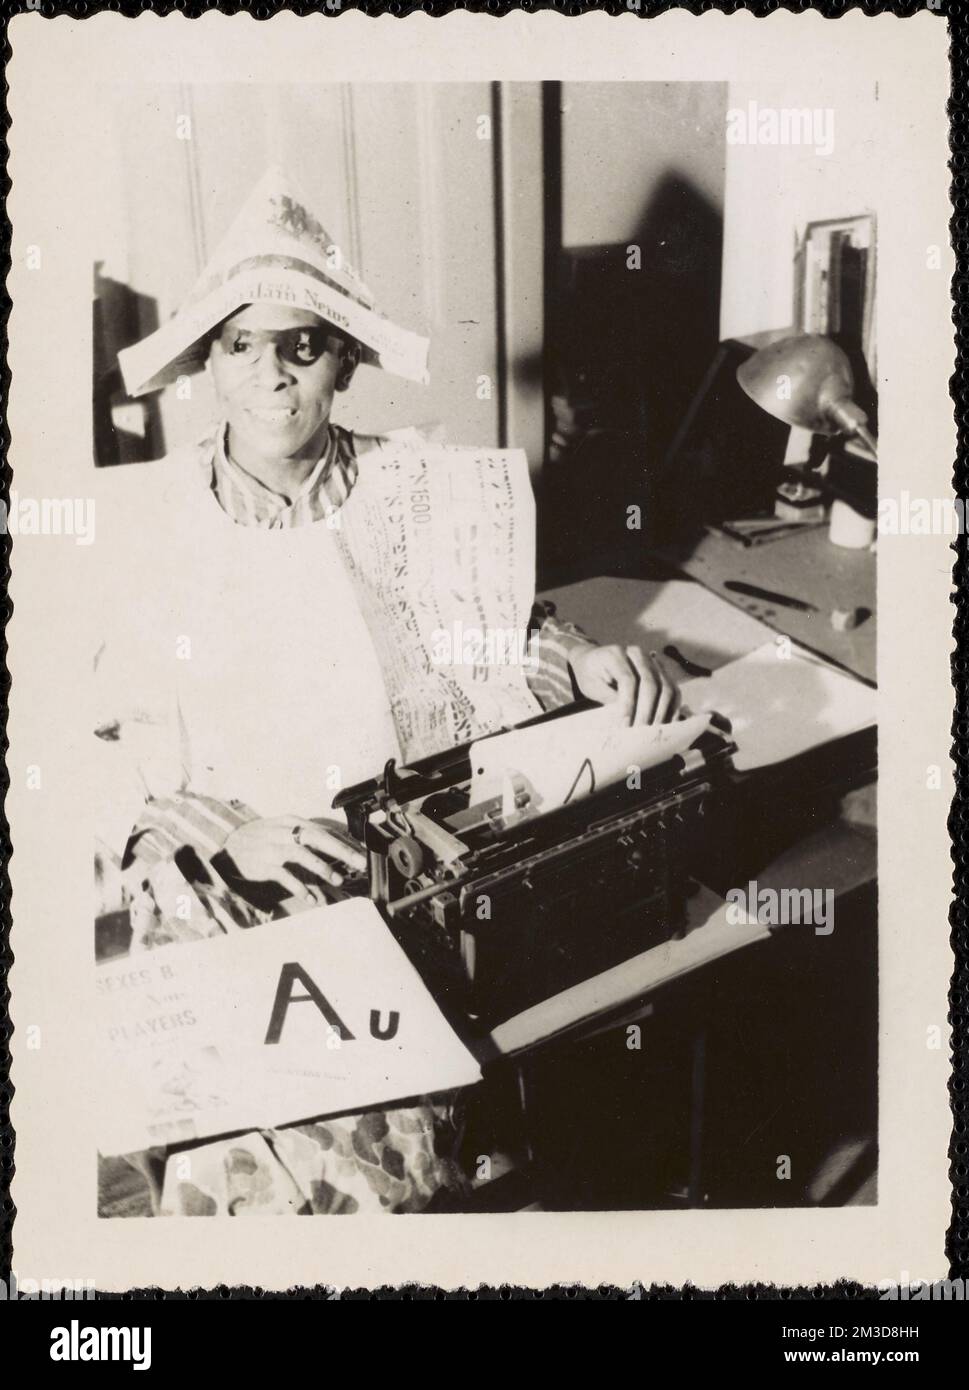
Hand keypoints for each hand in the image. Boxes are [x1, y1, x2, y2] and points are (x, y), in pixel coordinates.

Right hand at [221, 816, 366, 905]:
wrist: (226, 845)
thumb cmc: (260, 839)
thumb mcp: (283, 830)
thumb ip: (306, 838)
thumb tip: (335, 849)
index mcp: (292, 823)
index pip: (325, 831)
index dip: (346, 842)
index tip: (363, 853)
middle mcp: (285, 833)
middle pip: (319, 839)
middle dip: (342, 851)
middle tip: (361, 863)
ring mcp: (273, 848)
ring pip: (302, 855)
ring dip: (322, 868)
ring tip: (337, 880)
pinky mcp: (263, 865)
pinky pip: (284, 876)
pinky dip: (298, 886)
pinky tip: (309, 897)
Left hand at [569, 643, 680, 724]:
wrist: (595, 662)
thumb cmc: (591, 675)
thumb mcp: (592, 686)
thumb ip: (609, 698)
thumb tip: (627, 718)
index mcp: (616, 654)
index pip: (628, 679)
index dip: (628, 703)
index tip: (625, 724)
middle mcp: (637, 654)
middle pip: (650, 683)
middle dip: (646, 710)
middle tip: (640, 731)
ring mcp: (652, 661)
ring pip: (666, 686)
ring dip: (661, 711)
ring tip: (652, 730)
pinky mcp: (661, 672)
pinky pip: (673, 689)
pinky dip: (673, 707)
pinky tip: (667, 723)